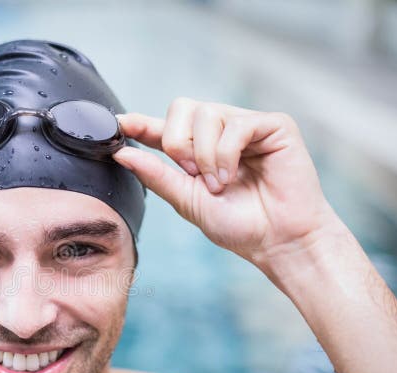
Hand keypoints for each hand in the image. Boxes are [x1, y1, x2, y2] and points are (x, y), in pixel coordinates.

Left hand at [113, 98, 340, 268]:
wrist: (277, 241)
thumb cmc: (238, 225)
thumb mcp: (187, 200)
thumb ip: (156, 175)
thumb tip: (122, 154)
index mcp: (198, 150)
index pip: (165, 127)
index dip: (141, 123)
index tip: (119, 124)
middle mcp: (221, 132)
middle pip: (182, 107)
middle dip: (177, 141)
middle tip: (190, 173)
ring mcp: (247, 126)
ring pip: (207, 113)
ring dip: (205, 155)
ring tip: (219, 183)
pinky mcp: (274, 125)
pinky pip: (236, 123)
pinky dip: (227, 153)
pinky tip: (233, 176)